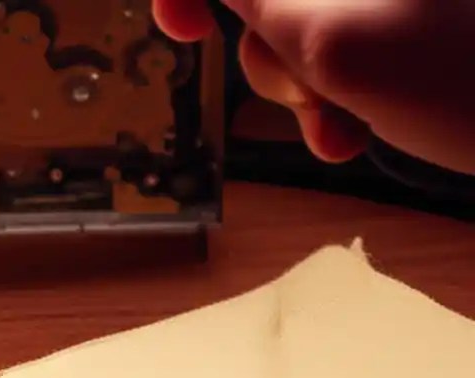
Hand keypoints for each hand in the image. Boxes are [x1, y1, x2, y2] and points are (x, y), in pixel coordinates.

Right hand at [153, 0, 474, 174]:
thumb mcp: (342, 43)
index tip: (182, 28)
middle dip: (268, 47)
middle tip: (306, 91)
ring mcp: (400, 1)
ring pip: (309, 18)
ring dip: (304, 84)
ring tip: (340, 128)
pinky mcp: (427, 23)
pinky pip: (354, 40)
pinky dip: (342, 88)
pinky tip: (358, 132)